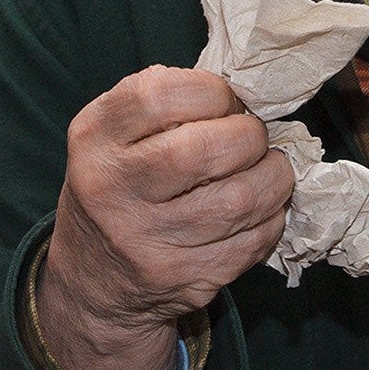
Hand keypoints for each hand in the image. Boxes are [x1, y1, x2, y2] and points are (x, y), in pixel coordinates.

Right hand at [38, 65, 292, 369]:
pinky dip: (271, 218)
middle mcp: (111, 189)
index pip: (159, 96)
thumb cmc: (120, 185)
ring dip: (274, 177)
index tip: (225, 101)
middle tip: (252, 138)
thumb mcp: (113, 137)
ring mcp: (145, 241)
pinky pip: (252, 241)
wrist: (94, 278)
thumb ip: (165, 106)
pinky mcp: (181, 277)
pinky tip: (262, 209)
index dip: (211, 91)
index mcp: (94, 139)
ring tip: (269, 169)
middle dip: (248, 136)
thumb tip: (248, 92)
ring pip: (239, 200)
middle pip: (204, 150)